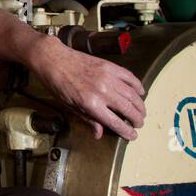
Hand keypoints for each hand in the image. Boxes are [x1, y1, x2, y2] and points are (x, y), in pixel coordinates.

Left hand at [31, 41, 146, 140]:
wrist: (54, 60)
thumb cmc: (58, 85)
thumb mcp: (69, 106)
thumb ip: (87, 119)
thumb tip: (99, 134)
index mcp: (91, 104)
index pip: (115, 122)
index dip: (126, 131)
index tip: (133, 136)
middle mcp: (103, 91)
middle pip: (128, 109)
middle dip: (137, 119)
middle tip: (139, 124)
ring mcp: (108, 77)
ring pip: (132, 94)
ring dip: (140, 105)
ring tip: (141, 112)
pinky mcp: (110, 66)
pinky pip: (130, 77)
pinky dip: (138, 86)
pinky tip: (141, 92)